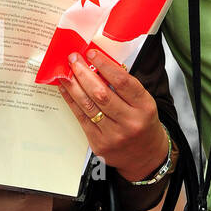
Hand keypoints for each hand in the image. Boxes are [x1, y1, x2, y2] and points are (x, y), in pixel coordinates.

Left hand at [58, 46, 167, 181]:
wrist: (145, 157)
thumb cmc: (143, 124)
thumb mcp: (143, 103)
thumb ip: (124, 87)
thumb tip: (97, 65)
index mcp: (144, 107)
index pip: (122, 82)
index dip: (105, 65)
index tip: (92, 54)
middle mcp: (130, 122)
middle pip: (101, 93)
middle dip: (84, 73)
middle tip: (74, 60)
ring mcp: (113, 135)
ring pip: (88, 106)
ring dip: (73, 86)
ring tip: (65, 72)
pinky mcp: (99, 144)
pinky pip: (81, 118)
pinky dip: (71, 101)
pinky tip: (66, 90)